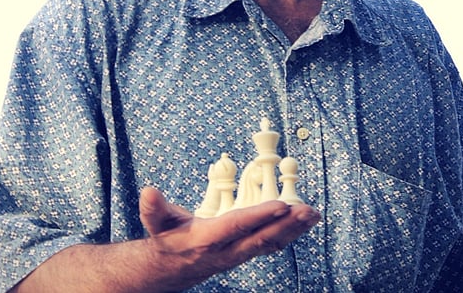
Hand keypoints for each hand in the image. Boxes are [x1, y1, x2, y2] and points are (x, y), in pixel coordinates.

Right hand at [137, 186, 320, 290]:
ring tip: (314, 215)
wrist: (172, 268)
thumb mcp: (156, 222)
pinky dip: (289, 233)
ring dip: (294, 230)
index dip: (259, 217)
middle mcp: (227, 251)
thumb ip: (153, 208)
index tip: (281, 206)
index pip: (238, 227)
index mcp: (207, 239)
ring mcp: (239, 254)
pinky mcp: (246, 252)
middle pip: (261, 238)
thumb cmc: (167, 238)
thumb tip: (148, 192)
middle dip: (287, 225)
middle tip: (308, 211)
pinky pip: (271, 244)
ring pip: (271, 243)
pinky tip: (304, 223)